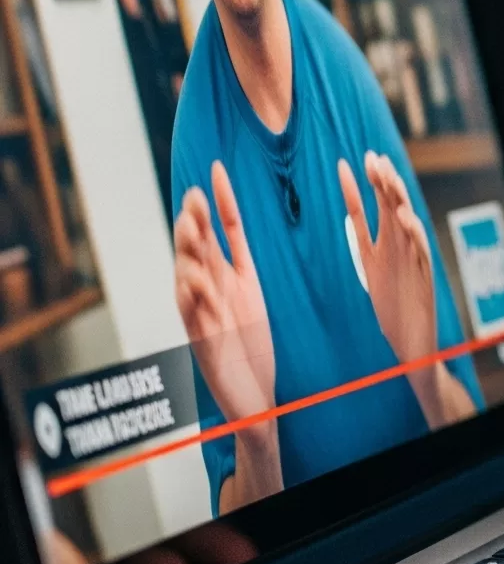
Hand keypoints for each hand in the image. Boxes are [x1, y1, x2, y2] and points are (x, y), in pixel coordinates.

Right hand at [173, 161, 275, 423]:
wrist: (252, 394)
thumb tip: (226, 221)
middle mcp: (210, 291)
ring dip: (190, 252)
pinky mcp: (203, 342)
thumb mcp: (248, 293)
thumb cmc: (249, 344)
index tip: (216, 169)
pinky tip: (190, 280)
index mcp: (228, 276)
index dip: (220, 199)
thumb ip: (238, 261)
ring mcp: (203, 316)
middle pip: (200, 249)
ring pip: (190, 276)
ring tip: (191, 226)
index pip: (223, 228)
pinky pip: (194, 318)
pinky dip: (191, 299)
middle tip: (194, 197)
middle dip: (196, 222)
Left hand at [339, 152, 438, 367]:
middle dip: (381, 182)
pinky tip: (404, 216)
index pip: (366, 210)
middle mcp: (397, 248)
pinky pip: (420, 249)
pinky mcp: (424, 275)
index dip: (356, 187)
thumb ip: (367, 249)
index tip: (346, 162)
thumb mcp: (374, 275)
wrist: (414, 344)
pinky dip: (413, 232)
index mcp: (380, 248)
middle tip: (371, 157)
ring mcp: (412, 259)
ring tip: (387, 176)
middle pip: (389, 207)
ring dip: (397, 198)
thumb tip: (354, 225)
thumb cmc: (394, 312)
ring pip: (406, 221)